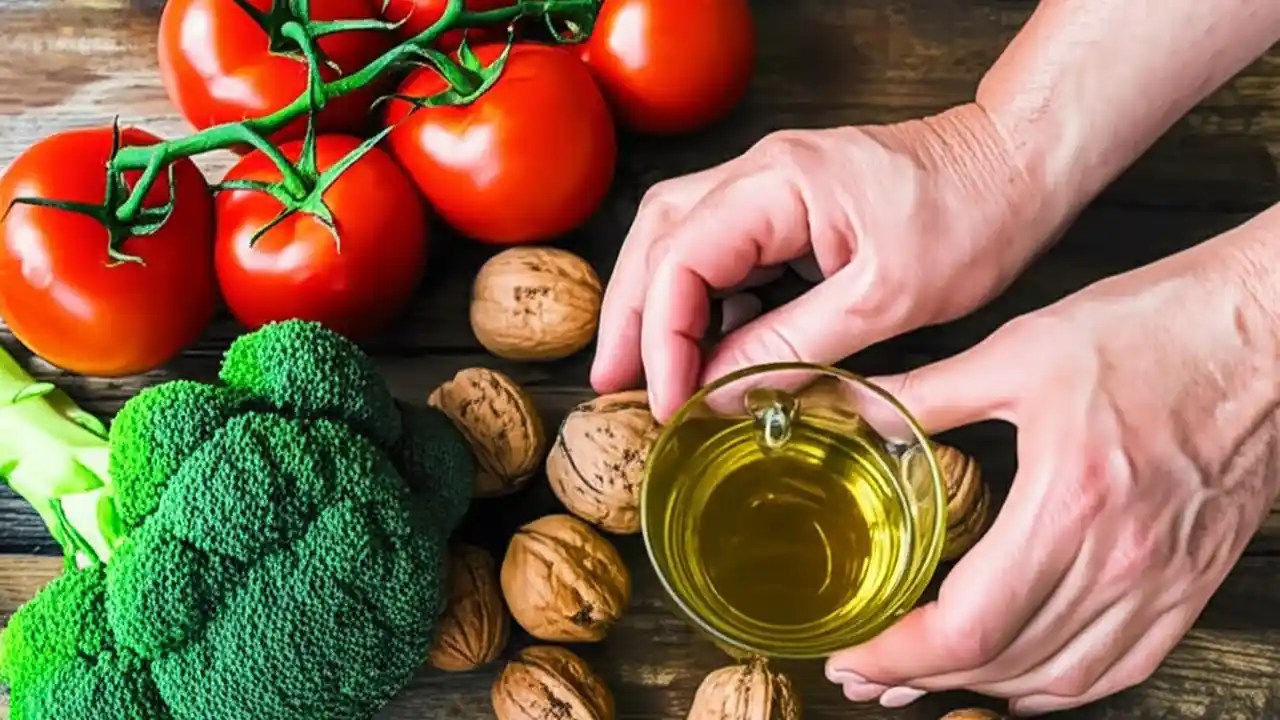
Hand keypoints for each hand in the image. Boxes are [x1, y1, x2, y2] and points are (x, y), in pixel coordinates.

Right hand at [590, 103, 1063, 420]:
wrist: (1018, 167)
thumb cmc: (971, 216)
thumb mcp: (886, 300)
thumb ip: (792, 346)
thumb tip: (720, 393)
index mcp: (777, 183)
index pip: (681, 259)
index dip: (661, 337)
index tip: (669, 400)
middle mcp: (758, 174)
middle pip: (658, 239)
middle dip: (630, 316)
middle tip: (612, 383)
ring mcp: (770, 187)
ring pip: (679, 241)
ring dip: (656, 307)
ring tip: (645, 372)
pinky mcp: (788, 209)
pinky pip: (723, 252)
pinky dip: (703, 302)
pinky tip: (708, 347)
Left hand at [825, 226, 1279, 715]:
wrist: (1265, 332)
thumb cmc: (1154, 329)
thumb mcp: (1022, 350)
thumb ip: (930, 393)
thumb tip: (860, 411)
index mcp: (1069, 501)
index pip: (970, 623)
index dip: (900, 654)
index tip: (853, 653)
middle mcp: (1122, 558)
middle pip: (1005, 660)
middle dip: (922, 677)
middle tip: (868, 670)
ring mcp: (1164, 580)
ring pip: (1059, 677)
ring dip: (983, 687)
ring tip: (926, 679)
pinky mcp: (1192, 582)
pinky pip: (1122, 666)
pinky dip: (1060, 686)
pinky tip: (1021, 679)